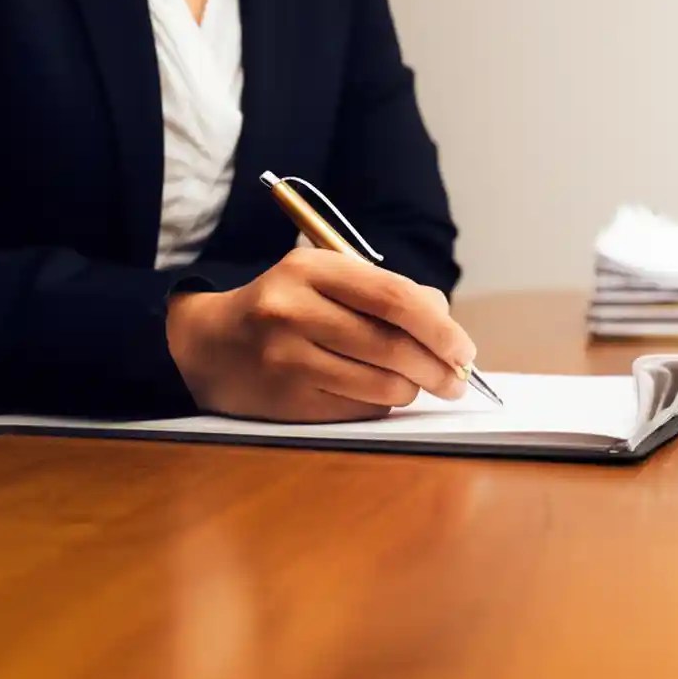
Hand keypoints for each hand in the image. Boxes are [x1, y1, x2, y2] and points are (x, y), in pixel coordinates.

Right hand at [166, 248, 475, 422]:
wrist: (212, 345)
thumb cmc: (287, 308)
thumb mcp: (328, 280)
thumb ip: (386, 293)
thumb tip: (444, 320)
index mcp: (311, 269)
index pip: (394, 298)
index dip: (440, 328)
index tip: (465, 350)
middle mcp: (294, 310)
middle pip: (392, 345)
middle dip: (439, 368)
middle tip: (459, 380)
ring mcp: (287, 357)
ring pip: (380, 384)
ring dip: (412, 388)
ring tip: (418, 383)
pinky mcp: (287, 399)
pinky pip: (358, 408)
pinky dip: (381, 403)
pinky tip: (379, 393)